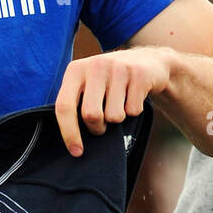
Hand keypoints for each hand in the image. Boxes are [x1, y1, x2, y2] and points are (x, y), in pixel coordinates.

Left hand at [54, 47, 171, 154]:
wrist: (148, 61)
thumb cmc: (110, 81)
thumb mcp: (88, 84)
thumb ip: (74, 103)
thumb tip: (69, 140)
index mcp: (75, 70)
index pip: (64, 106)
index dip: (69, 133)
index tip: (76, 152)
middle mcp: (95, 65)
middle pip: (91, 115)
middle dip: (97, 128)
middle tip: (102, 125)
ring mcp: (118, 68)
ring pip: (114, 116)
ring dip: (118, 119)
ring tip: (119, 104)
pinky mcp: (139, 75)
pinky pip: (133, 111)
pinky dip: (134, 111)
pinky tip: (133, 96)